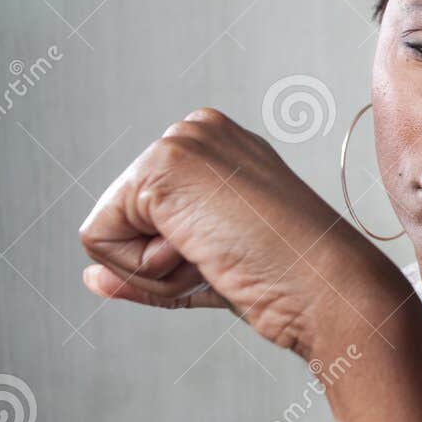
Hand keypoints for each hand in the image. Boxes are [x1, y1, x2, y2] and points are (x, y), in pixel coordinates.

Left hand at [78, 107, 394, 357]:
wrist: (331, 290)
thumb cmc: (291, 284)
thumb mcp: (209, 270)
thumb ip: (150, 267)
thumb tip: (90, 278)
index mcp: (217, 148)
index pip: (143, 211)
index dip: (176, 255)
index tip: (236, 254)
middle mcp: (196, 131)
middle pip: (119, 216)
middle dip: (161, 260)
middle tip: (230, 258)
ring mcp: (179, 143)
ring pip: (107, 229)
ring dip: (156, 268)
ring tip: (222, 256)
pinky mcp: (161, 168)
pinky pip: (99, 240)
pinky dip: (144, 270)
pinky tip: (204, 254)